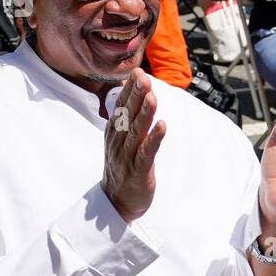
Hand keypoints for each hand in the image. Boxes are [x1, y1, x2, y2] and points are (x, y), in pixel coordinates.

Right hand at [102, 69, 167, 223]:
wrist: (116, 203)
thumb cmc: (122, 168)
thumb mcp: (121, 141)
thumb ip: (127, 120)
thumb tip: (132, 94)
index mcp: (114, 134)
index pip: (121, 107)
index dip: (129, 89)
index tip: (137, 71)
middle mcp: (118, 143)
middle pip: (127, 115)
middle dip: (136, 95)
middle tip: (143, 76)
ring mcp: (127, 157)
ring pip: (136, 131)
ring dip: (144, 113)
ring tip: (152, 96)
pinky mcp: (138, 171)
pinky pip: (146, 153)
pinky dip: (154, 139)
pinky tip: (162, 125)